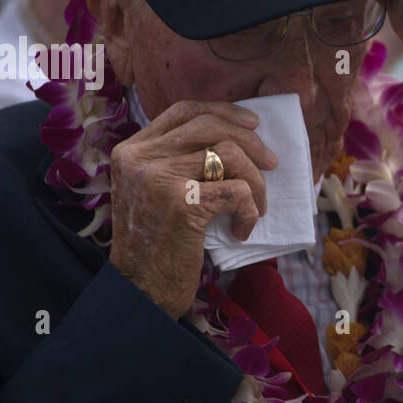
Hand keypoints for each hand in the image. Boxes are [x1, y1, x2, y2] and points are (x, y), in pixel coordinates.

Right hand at [108, 100, 277, 318]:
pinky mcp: (181, 203)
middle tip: (271, 164)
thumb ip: (178, 162)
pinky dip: (250, 212)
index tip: (253, 124)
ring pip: (229, 155)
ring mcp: (158, 178)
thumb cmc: (156, 245)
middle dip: (250, 142)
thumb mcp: (154, 192)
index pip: (183, 111)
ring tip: (256, 208)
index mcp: (132, 151)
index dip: (224, 112)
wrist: (139, 291)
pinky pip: (238, 191)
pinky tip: (241, 232)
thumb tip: (237, 139)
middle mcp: (140, 158)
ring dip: (256, 182)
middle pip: (209, 126)